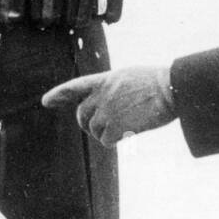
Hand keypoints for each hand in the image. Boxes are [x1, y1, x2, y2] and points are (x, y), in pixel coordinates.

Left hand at [41, 65, 174, 146]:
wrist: (172, 89)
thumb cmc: (159, 83)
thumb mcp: (130, 77)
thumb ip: (113, 88)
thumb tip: (106, 105)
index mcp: (105, 80)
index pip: (75, 86)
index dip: (59, 94)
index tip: (46, 101)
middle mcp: (101, 95)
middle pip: (82, 115)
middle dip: (87, 124)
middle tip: (102, 128)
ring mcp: (107, 111)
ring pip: (94, 130)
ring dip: (107, 133)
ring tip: (126, 126)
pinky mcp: (115, 126)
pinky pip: (106, 141)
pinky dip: (115, 141)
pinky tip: (129, 133)